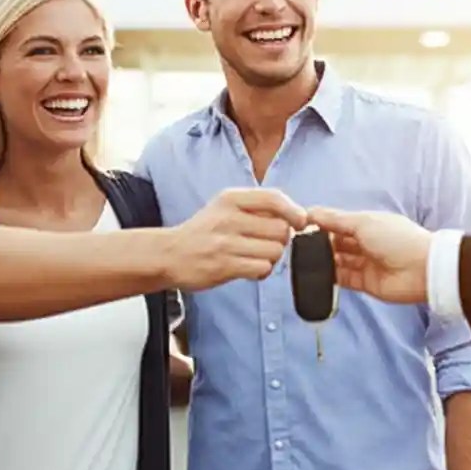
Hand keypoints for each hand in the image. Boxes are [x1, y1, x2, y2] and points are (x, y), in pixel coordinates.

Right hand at [163, 188, 307, 288]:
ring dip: (272, 258)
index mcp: (231, 199)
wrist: (169, 254)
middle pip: (281, 229)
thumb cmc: (204, 231)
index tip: (300, 221)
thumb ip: (257, 207)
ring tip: (256, 257)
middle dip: (281, 240)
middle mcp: (229, 218)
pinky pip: (262, 268)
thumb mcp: (225, 207)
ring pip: (275, 251)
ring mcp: (226, 242)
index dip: (294, 211)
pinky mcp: (224, 266)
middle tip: (267, 244)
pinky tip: (250, 269)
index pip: (274, 198)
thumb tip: (297, 215)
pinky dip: (262, 271)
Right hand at [307, 207, 431, 303]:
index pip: (338, 222)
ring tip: (303, 260)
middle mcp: (365, 242)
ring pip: (337, 261)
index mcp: (367, 224)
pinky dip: (330, 278)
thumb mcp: (364, 223)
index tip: (299, 225)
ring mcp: (365, 263)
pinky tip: (315, 275)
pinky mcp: (365, 283)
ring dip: (323, 261)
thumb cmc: (397, 239)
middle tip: (297, 245)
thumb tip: (311, 212)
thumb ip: (336, 220)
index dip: (320, 223)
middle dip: (319, 243)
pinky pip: (343, 279)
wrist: (423, 269)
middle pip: (336, 242)